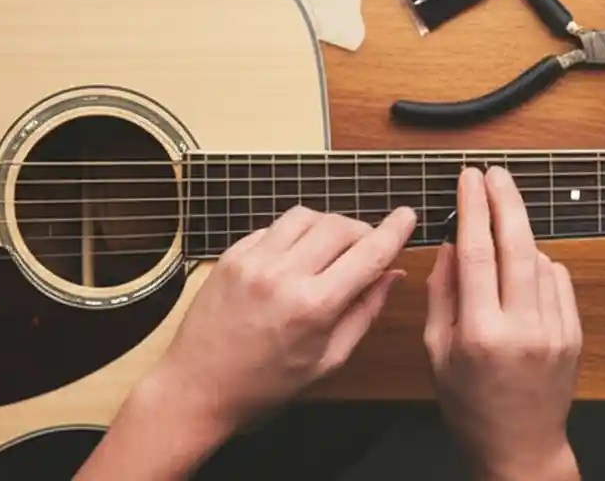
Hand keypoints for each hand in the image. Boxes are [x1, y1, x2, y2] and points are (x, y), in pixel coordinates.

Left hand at [157, 204, 416, 426]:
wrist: (197, 388)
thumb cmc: (264, 386)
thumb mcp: (326, 361)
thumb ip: (364, 312)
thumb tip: (392, 275)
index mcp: (313, 307)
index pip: (368, 254)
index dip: (394, 231)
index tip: (407, 216)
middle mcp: (283, 275)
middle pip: (340, 225)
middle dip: (362, 231)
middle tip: (367, 248)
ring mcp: (253, 261)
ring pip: (306, 216)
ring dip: (327, 226)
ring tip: (330, 251)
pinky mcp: (231, 255)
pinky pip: (274, 228)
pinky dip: (293, 236)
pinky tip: (294, 259)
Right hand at [425, 167, 582, 480]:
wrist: (519, 448)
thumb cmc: (470, 405)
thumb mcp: (437, 352)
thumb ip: (442, 294)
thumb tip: (450, 243)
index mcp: (480, 333)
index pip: (476, 253)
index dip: (472, 208)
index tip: (468, 180)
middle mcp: (522, 329)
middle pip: (517, 245)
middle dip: (506, 201)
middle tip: (495, 174)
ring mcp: (554, 331)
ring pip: (539, 260)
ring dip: (519, 241)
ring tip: (498, 244)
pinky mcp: (574, 334)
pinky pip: (557, 281)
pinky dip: (539, 267)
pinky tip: (522, 276)